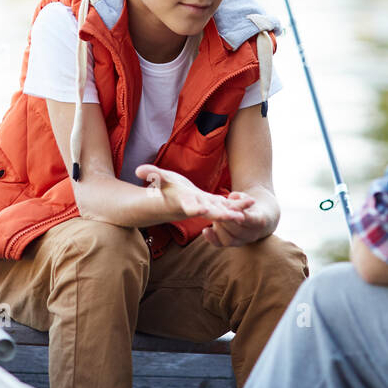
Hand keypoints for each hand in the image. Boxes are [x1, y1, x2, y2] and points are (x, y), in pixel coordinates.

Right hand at [135, 164, 249, 224]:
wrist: (170, 201)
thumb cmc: (164, 190)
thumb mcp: (160, 180)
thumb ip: (152, 174)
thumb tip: (138, 170)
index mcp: (183, 202)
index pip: (188, 206)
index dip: (194, 208)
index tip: (200, 210)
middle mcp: (196, 207)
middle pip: (209, 212)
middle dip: (222, 215)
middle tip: (236, 218)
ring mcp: (206, 206)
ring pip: (221, 209)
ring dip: (234, 210)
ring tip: (248, 209)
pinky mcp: (213, 203)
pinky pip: (226, 205)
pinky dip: (237, 204)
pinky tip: (250, 202)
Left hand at [199, 192, 271, 246]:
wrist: (253, 218)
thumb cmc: (248, 205)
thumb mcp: (247, 198)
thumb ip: (240, 197)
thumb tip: (233, 196)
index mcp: (259, 221)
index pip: (251, 220)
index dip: (241, 214)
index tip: (232, 207)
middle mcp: (251, 235)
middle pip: (238, 232)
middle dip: (226, 222)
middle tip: (217, 212)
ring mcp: (241, 242)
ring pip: (229, 240)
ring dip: (219, 229)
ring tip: (213, 219)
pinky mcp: (230, 244)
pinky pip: (220, 245)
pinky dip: (212, 238)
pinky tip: (205, 230)